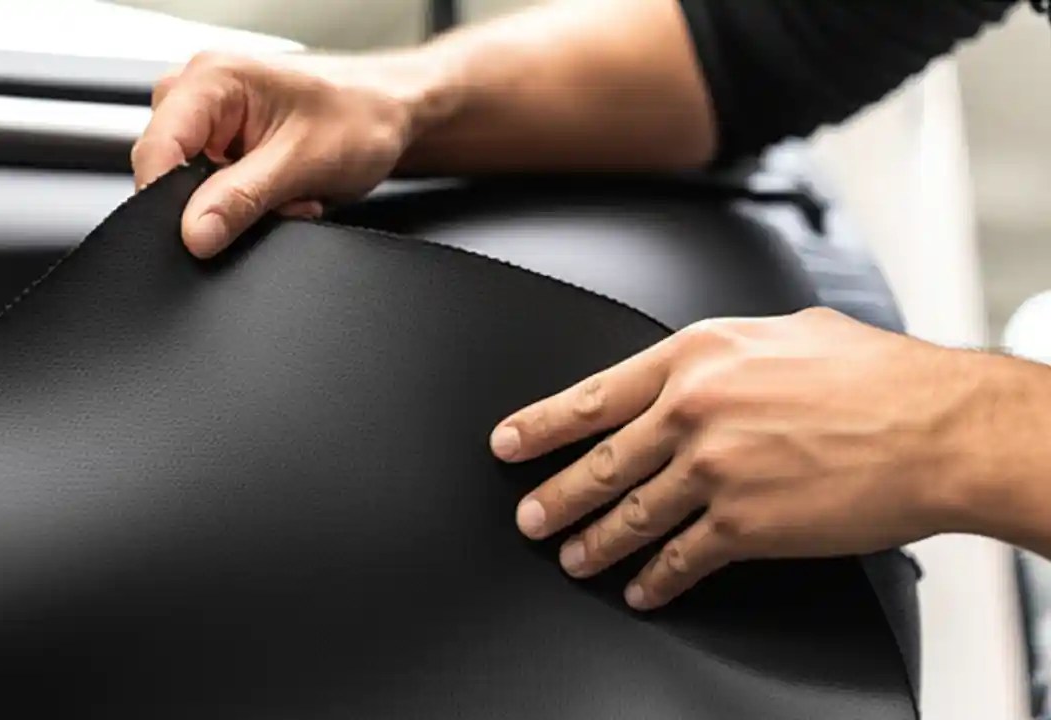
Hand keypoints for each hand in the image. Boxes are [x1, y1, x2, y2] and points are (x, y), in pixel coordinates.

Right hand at [132, 52, 422, 257]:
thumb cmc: (360, 117)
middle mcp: (199, 92)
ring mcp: (208, 119)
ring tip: (287, 194)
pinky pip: (213, 191)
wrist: (391, 115)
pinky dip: (248, 204)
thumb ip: (241, 199)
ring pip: (192, 188)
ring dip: (238, 206)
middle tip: (275, 203)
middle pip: (168, 170)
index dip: (167, 200)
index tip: (199, 235)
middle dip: (217, 204)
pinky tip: (283, 195)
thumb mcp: (302, 165)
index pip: (156, 148)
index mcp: (211, 78)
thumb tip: (194, 233)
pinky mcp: (221, 144)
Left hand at [489, 307, 988, 610]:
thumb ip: (727, 350)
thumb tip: (706, 362)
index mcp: (696, 357)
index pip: (592, 397)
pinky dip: (655, 579)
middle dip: (555, 495)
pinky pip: (679, 559)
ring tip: (572, 559)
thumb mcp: (785, 332)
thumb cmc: (876, 375)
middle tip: (528, 516)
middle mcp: (692, 413)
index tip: (508, 443)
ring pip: (629, 515)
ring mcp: (712, 472)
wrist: (936, 427)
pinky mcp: (742, 526)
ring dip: (593, 544)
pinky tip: (642, 589)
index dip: (540, 425)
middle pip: (599, 463)